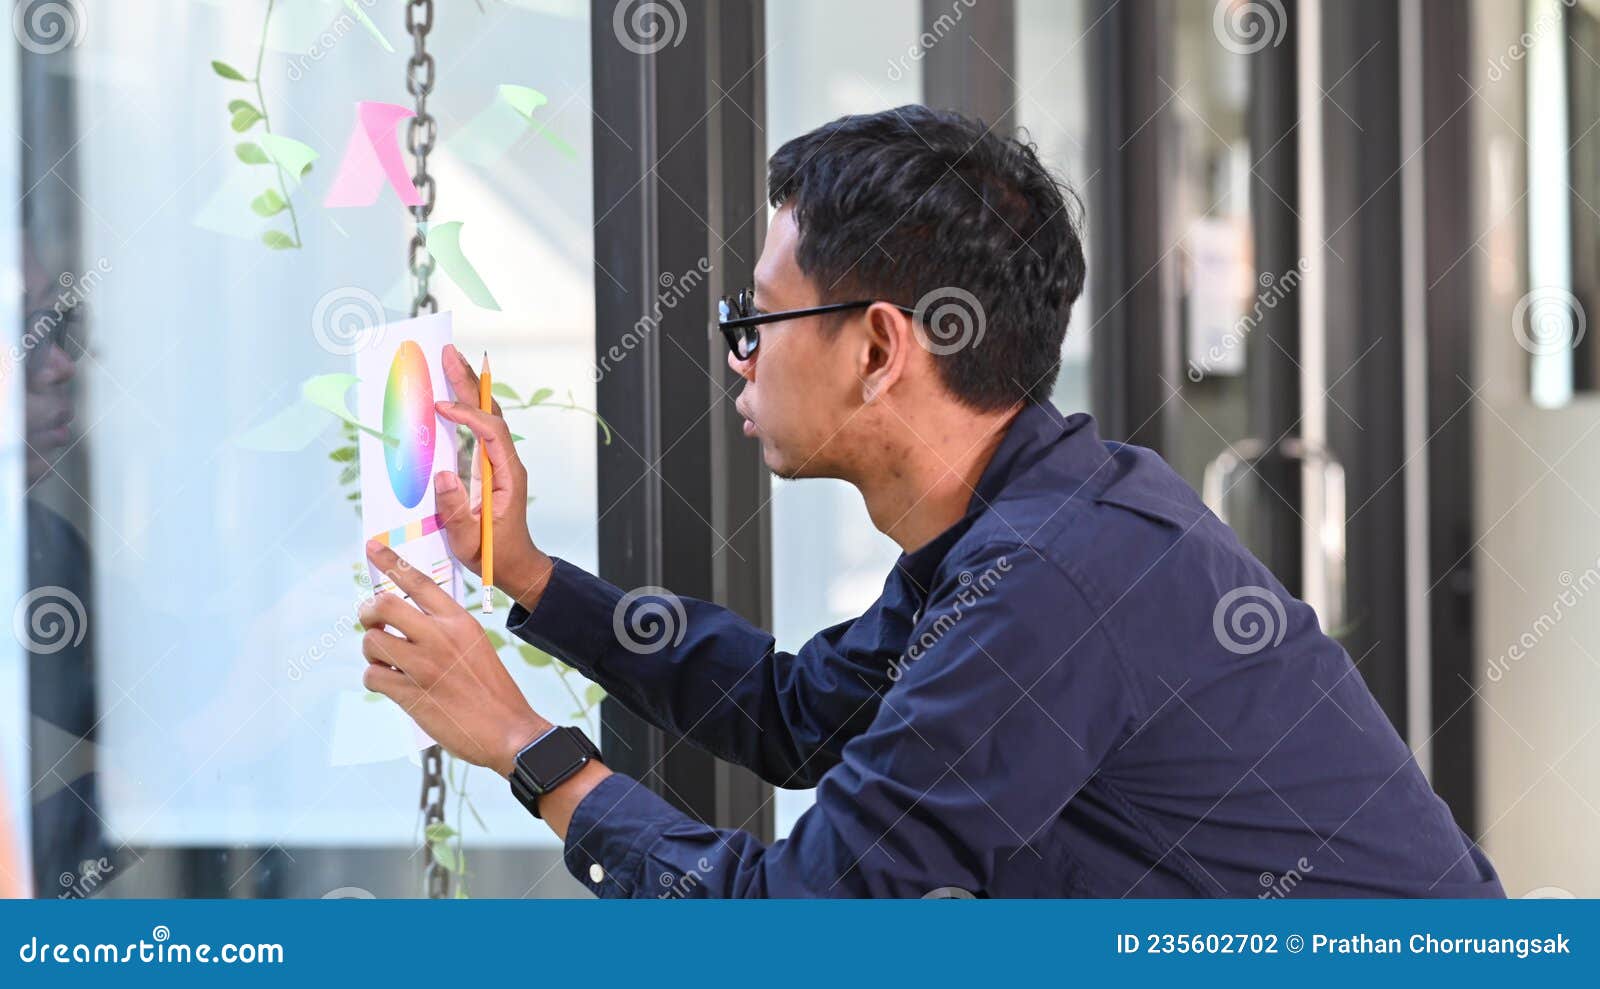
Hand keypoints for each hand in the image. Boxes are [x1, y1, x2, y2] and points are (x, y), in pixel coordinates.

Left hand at [360, 541, 549, 776]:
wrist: (509, 730)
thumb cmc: (491, 690)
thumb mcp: (475, 645)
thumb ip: (444, 630)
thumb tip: (404, 625)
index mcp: (459, 621)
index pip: (418, 582)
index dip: (390, 562)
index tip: (371, 547)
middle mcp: (440, 637)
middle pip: (383, 606)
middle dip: (368, 613)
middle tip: (372, 624)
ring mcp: (424, 666)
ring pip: (372, 643)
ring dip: (372, 653)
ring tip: (388, 663)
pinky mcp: (411, 694)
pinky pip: (373, 677)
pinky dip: (376, 680)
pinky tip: (392, 686)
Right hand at [433, 343, 551, 610]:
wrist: (514, 567)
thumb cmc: (493, 556)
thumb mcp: (471, 540)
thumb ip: (455, 511)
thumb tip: (443, 474)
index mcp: (507, 475)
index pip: (491, 432)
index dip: (468, 415)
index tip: (441, 406)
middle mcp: (506, 462)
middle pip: (490, 413)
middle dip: (469, 383)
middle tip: (448, 353)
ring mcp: (498, 463)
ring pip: (486, 417)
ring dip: (468, 390)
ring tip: (448, 361)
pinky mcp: (488, 467)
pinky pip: (479, 430)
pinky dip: (465, 408)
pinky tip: (450, 395)